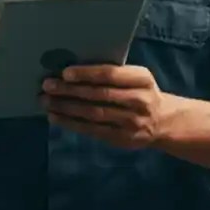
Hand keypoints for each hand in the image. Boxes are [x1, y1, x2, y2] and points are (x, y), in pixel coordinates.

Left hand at [40, 64, 165, 149]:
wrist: (163, 122)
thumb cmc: (141, 92)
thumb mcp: (137, 78)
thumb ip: (114, 74)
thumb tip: (73, 70)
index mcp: (142, 79)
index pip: (111, 75)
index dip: (87, 74)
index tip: (65, 72)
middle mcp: (139, 101)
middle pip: (99, 95)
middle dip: (70, 90)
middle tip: (47, 86)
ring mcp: (131, 122)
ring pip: (93, 114)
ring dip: (66, 108)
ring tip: (46, 102)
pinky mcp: (122, 139)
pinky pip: (92, 130)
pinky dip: (71, 123)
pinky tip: (56, 117)